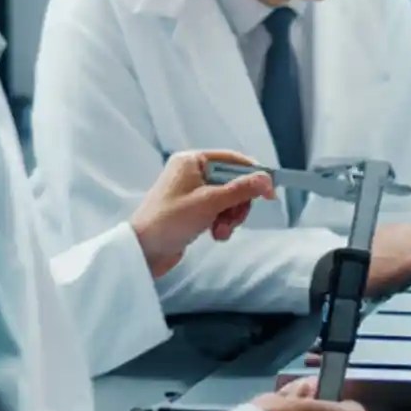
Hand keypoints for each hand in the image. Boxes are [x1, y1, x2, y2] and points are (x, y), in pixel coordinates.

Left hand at [130, 150, 274, 277]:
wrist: (141, 251)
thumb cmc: (170, 221)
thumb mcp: (210, 203)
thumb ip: (241, 189)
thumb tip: (267, 179)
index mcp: (192, 161)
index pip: (232, 159)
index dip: (253, 175)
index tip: (269, 192)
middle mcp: (192, 172)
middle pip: (233, 181)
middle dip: (238, 204)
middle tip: (234, 219)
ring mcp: (192, 192)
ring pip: (228, 199)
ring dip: (231, 217)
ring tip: (221, 232)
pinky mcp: (192, 210)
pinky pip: (218, 211)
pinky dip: (222, 223)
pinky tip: (216, 235)